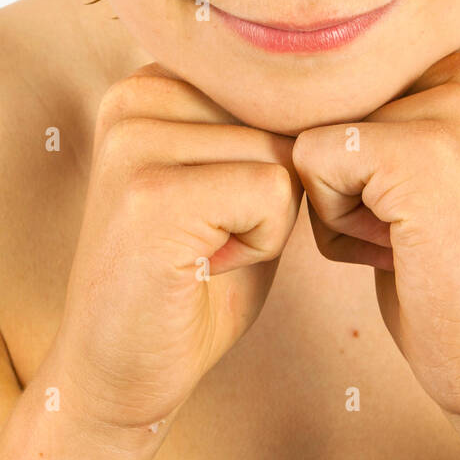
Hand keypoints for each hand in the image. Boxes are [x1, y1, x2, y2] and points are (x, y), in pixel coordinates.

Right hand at [47, 63, 302, 439]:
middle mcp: (135, 97)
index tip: (218, 207)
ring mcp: (136, 143)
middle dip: (275, 188)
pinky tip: (207, 268)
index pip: (276, 87)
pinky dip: (263, 242)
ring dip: (269, 219)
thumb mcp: (233, 178)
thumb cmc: (195, 281)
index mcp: (152, 83)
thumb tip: (341, 85)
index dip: (277, 159)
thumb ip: (267, 125)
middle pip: (282, 118)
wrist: (119, 376)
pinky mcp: (151, 196)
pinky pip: (272, 192)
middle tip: (210, 237)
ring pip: (283, 155)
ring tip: (206, 251)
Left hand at [292, 49, 459, 444]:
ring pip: (317, 137)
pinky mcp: (423, 152)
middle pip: (332, 107)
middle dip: (350, 183)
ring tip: (415, 244)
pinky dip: (335, 227)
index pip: (352, 83)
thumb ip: (387, 117)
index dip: (362, 161)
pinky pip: (310, 164)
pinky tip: (400, 255)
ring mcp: (456, 109)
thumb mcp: (432, 171)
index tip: (429, 208)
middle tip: (421, 234)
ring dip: (342, 207)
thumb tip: (290, 86)